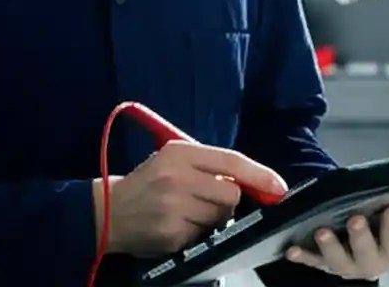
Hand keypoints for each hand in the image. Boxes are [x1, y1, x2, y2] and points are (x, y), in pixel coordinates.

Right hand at [95, 141, 288, 256]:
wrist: (110, 210)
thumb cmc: (148, 182)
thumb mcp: (172, 159)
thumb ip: (208, 165)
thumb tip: (254, 181)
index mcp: (178, 153)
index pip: (231, 160)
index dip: (260, 174)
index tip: (279, 186)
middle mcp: (177, 177)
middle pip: (231, 193)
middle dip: (226, 199)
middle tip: (205, 198)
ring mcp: (175, 208)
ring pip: (221, 217)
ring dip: (212, 217)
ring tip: (187, 211)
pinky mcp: (173, 234)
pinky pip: (205, 236)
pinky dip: (197, 233)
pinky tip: (178, 225)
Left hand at [284, 192, 388, 280]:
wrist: (369, 254)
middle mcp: (370, 265)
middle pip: (366, 254)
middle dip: (361, 237)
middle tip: (355, 218)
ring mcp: (345, 266)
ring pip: (337, 260)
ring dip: (329, 246)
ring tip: (321, 230)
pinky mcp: (324, 264)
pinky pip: (311, 261)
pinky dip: (301, 256)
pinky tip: (291, 250)